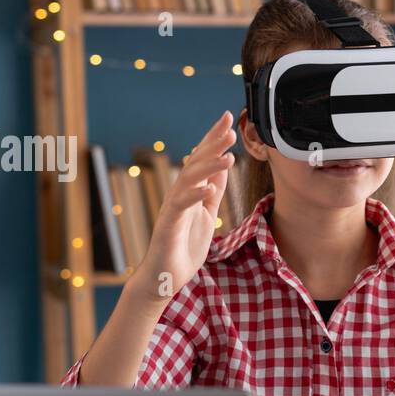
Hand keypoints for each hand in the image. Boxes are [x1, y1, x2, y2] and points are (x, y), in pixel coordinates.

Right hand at [130, 111, 235, 301]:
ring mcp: (173, 209)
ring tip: (227, 156)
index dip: (214, 139)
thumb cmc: (184, 246)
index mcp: (191, 191)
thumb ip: (213, 191)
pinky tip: (207, 188)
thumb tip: (222, 167)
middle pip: (195, 163)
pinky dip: (194, 196)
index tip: (229, 119)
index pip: (203, 159)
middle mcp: (180, 195)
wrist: (165, 277)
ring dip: (207, 167)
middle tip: (230, 127)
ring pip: (188, 181)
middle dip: (212, 144)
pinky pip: (180, 207)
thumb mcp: (206, 214)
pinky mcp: (168, 226)